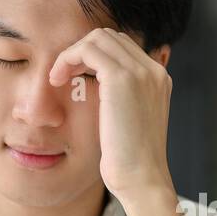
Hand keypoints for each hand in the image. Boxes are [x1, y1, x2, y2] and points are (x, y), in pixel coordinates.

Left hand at [48, 27, 174, 203]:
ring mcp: (140, 72)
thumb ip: (123, 99)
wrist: (141, 179)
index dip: (92, 56)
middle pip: (109, 37)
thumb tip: (98, 88)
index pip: (122, 47)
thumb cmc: (131, 160)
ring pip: (97, 38)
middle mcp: (153, 70)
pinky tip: (57, 80)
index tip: (74, 77)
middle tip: (63, 76)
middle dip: (81, 51)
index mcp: (159, 78)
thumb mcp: (131, 121)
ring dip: (71, 54)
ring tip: (58, 78)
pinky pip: (86, 50)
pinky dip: (67, 59)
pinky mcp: (121, 79)